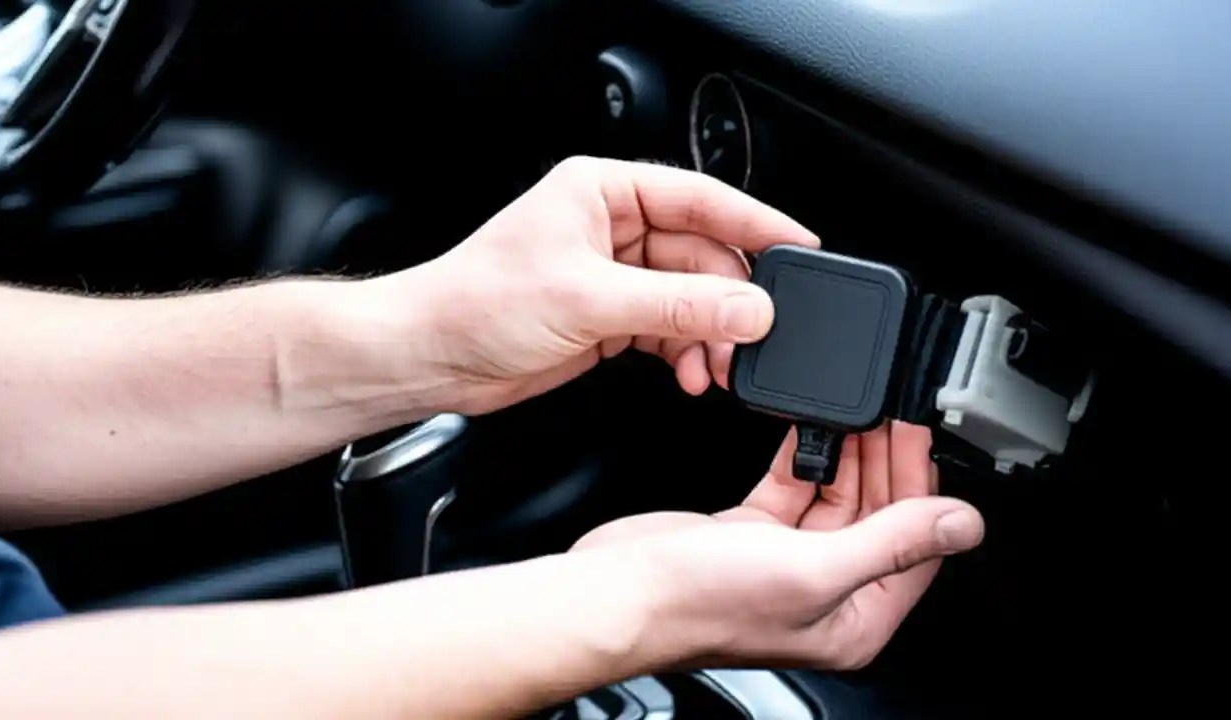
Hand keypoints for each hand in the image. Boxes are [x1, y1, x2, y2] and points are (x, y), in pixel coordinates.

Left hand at [393, 156, 819, 414]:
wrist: (430, 357)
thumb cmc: (475, 303)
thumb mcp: (588, 299)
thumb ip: (676, 304)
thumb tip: (747, 307)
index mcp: (603, 191)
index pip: (699, 198)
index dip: (755, 224)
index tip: (800, 248)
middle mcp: (611, 227)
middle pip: (701, 256)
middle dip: (730, 299)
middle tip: (755, 335)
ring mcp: (612, 275)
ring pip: (690, 298)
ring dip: (710, 335)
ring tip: (717, 366)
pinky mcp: (609, 318)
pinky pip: (670, 329)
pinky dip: (687, 353)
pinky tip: (692, 374)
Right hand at [572, 421, 983, 669]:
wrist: (617, 594)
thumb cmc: (698, 602)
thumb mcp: (813, 567)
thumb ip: (891, 541)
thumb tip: (963, 525)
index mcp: (853, 619)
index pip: (914, 547)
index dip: (923, 489)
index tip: (922, 436)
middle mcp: (823, 593)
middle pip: (877, 517)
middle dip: (887, 462)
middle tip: (892, 411)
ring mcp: (783, 562)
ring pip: (836, 497)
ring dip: (848, 452)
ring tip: (860, 409)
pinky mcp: (747, 534)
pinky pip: (792, 487)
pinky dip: (802, 455)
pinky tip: (809, 426)